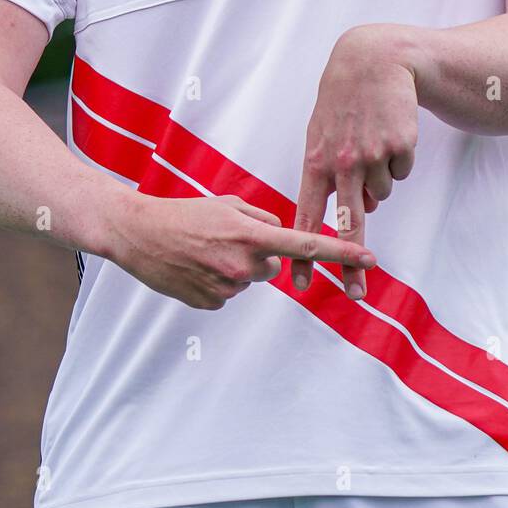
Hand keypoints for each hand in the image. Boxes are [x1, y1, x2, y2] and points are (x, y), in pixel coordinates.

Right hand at [114, 192, 376, 311]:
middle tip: (226, 239)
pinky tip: (196, 267)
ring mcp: (226, 287)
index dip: (341, 252)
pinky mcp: (210, 303)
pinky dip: (218, 281)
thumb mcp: (228, 205)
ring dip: (237, 267)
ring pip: (250, 279)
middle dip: (259, 253)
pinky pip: (229, 293)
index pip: (307, 244)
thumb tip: (281, 235)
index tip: (369, 259)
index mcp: (251, 234)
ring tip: (205, 252)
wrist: (138, 233)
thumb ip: (262, 218)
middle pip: (273, 265)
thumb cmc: (185, 214)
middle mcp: (243, 264)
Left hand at [292, 24, 418, 299]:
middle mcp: (343, 163)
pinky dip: (398, 159)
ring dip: (380, 178)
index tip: (300, 283)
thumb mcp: (323, 133)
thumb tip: (361, 210)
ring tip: (373, 141)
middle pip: (349, 223)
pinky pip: (401, 172)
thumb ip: (332, 174)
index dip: (304, 253)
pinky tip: (389, 131)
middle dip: (350, 262)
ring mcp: (373, 155)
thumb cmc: (344, 101)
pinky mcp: (400, 147)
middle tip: (354, 292)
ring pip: (382, 193)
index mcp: (317, 161)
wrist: (374, 60)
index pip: (308, 216)